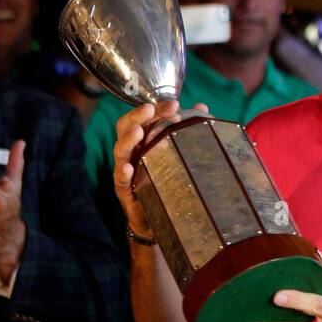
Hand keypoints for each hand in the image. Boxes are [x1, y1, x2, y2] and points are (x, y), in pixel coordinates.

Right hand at [112, 100, 208, 238]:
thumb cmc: (166, 180)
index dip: (156, 109)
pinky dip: (123, 171)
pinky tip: (128, 167)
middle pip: (126, 128)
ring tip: (138, 131)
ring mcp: (125, 170)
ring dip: (128, 139)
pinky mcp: (125, 190)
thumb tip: (202, 107)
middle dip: (138, 116)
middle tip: (151, 109)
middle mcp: (131, 151)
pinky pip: (120, 179)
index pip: (144, 118)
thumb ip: (188, 130)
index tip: (174, 103)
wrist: (156, 217)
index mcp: (143, 139)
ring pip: (120, 150)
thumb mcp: (179, 153)